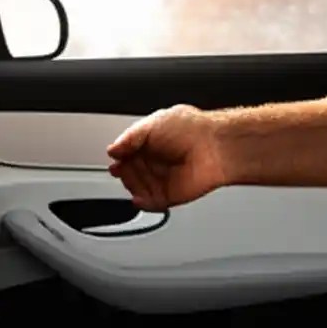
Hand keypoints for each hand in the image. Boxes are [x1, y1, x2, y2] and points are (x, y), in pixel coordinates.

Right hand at [106, 105, 226, 211]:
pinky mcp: (171, 195)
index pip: (128, 153)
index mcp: (153, 140)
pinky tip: (138, 198)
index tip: (115, 159)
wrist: (214, 148)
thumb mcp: (151, 124)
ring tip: (132, 179)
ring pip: (138, 188)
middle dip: (123, 172)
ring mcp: (164, 178)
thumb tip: (112, 149)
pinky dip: (143, 203)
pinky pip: (151, 204)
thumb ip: (128, 138)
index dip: (120, 157)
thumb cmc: (191, 129)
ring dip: (132, 185)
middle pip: (130, 172)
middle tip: (121, 170)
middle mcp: (159, 159)